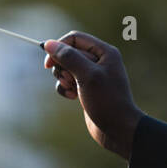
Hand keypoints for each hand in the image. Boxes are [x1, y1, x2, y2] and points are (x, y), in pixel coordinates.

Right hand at [43, 30, 142, 159]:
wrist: (118, 129)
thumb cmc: (107, 101)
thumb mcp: (87, 76)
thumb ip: (69, 58)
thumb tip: (48, 44)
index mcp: (104, 52)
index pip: (74, 38)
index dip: (59, 47)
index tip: (48, 63)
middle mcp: (98, 60)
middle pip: (68, 53)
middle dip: (62, 67)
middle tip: (69, 80)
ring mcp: (91, 75)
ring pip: (65, 68)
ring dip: (63, 79)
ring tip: (73, 89)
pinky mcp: (85, 88)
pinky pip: (67, 82)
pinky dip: (65, 89)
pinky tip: (72, 97)